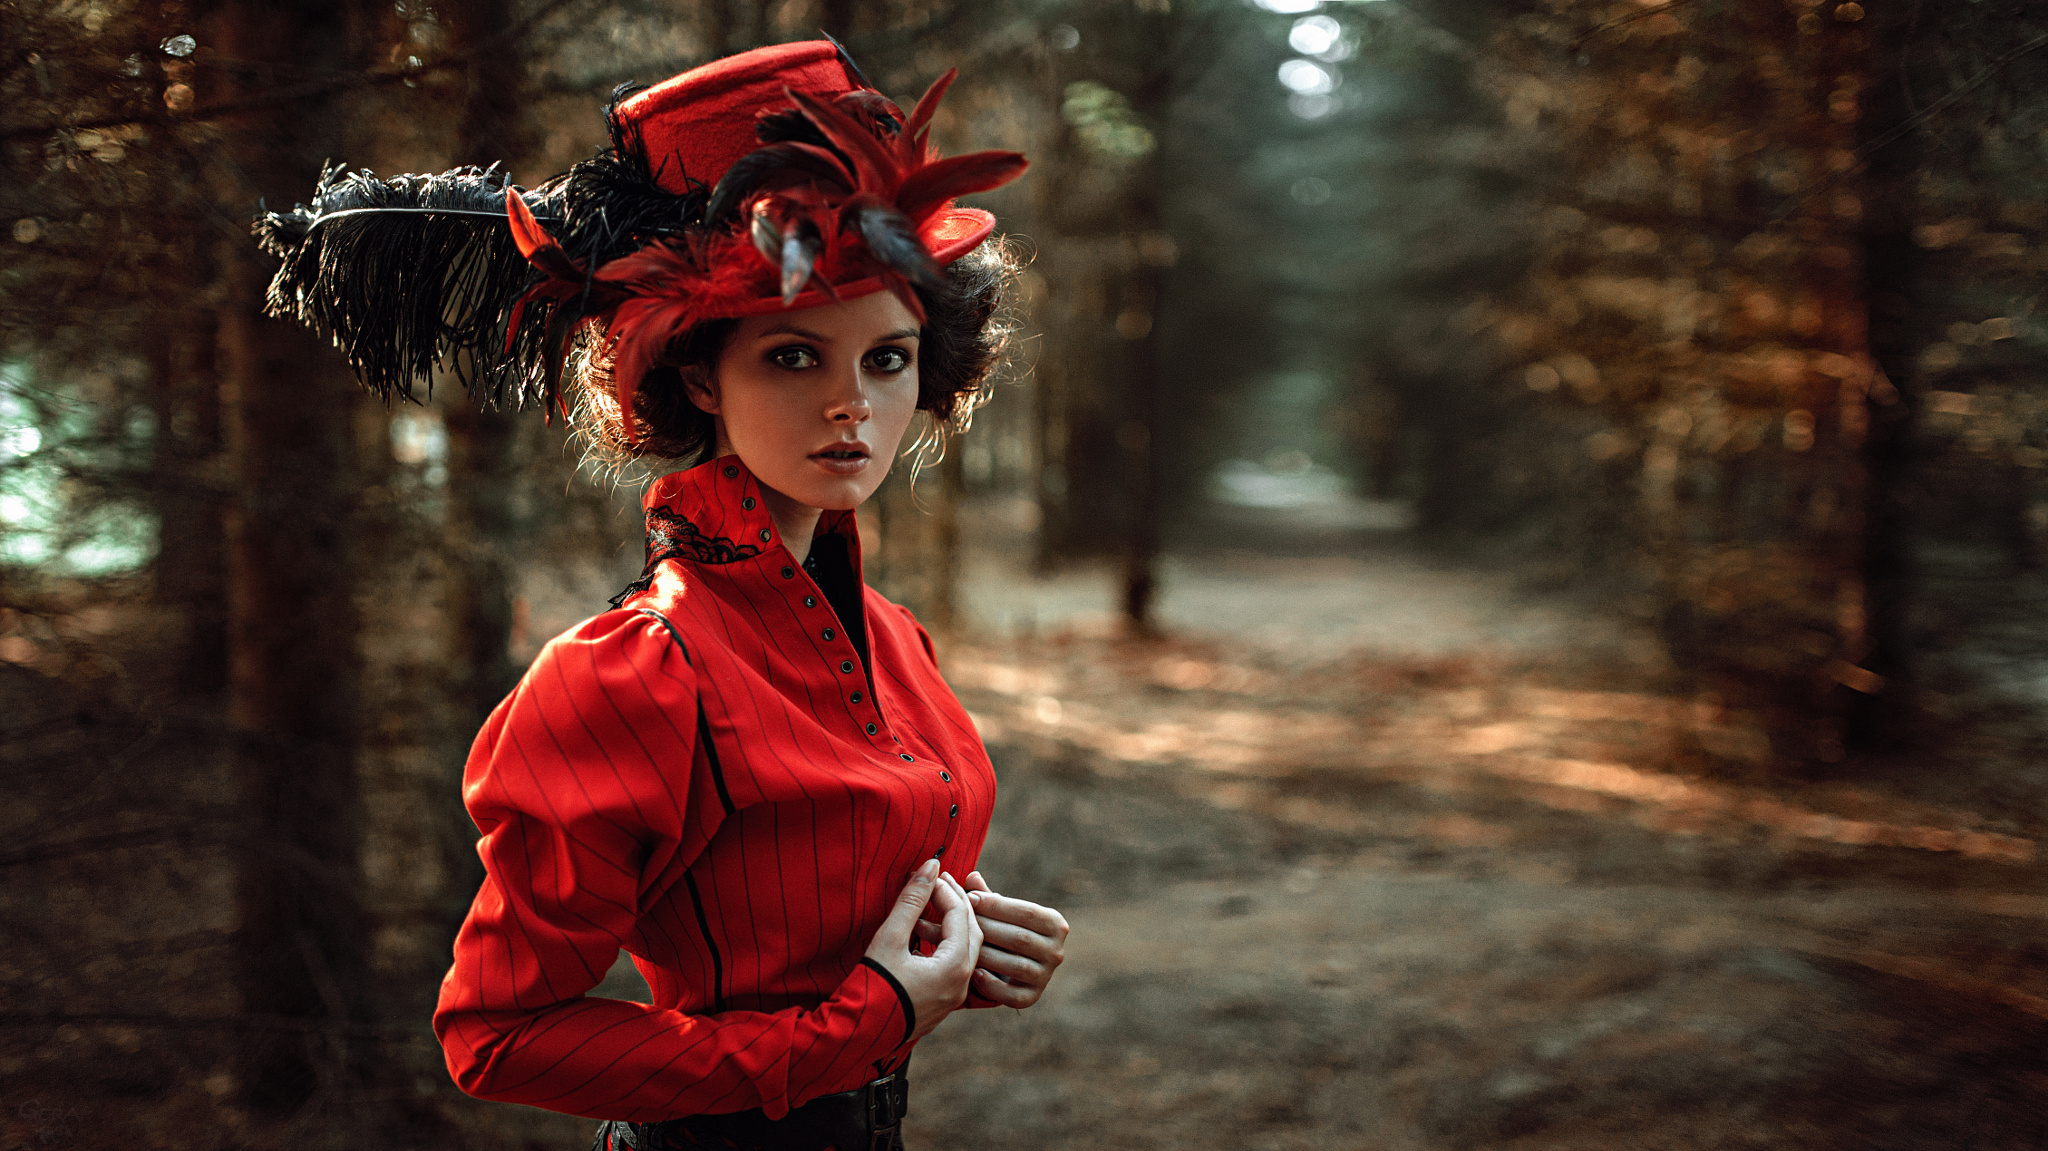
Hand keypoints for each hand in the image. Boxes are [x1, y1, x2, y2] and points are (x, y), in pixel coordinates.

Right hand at [865, 859, 982, 1041]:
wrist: (859, 1033)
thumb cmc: (873, 985)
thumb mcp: (890, 937)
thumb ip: (912, 900)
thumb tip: (930, 866)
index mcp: (955, 966)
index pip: (961, 914)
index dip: (946, 889)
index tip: (930, 873)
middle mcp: (962, 982)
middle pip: (972, 931)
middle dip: (957, 903)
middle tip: (939, 882)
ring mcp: (955, 996)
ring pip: (966, 949)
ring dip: (952, 924)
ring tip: (931, 903)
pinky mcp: (944, 1003)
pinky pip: (956, 966)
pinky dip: (947, 944)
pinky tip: (927, 933)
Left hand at [914, 870, 1067, 1008]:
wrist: (1007, 966)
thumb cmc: (1001, 930)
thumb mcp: (998, 913)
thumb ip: (987, 897)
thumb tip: (971, 877)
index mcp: (1055, 924)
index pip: (1027, 912)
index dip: (997, 905)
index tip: (969, 897)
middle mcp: (1057, 951)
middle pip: (1020, 939)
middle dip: (986, 928)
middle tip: (955, 920)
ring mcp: (1046, 976)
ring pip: (1015, 966)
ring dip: (985, 955)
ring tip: (958, 945)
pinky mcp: (1033, 998)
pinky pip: (1013, 995)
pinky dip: (993, 985)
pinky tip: (973, 973)